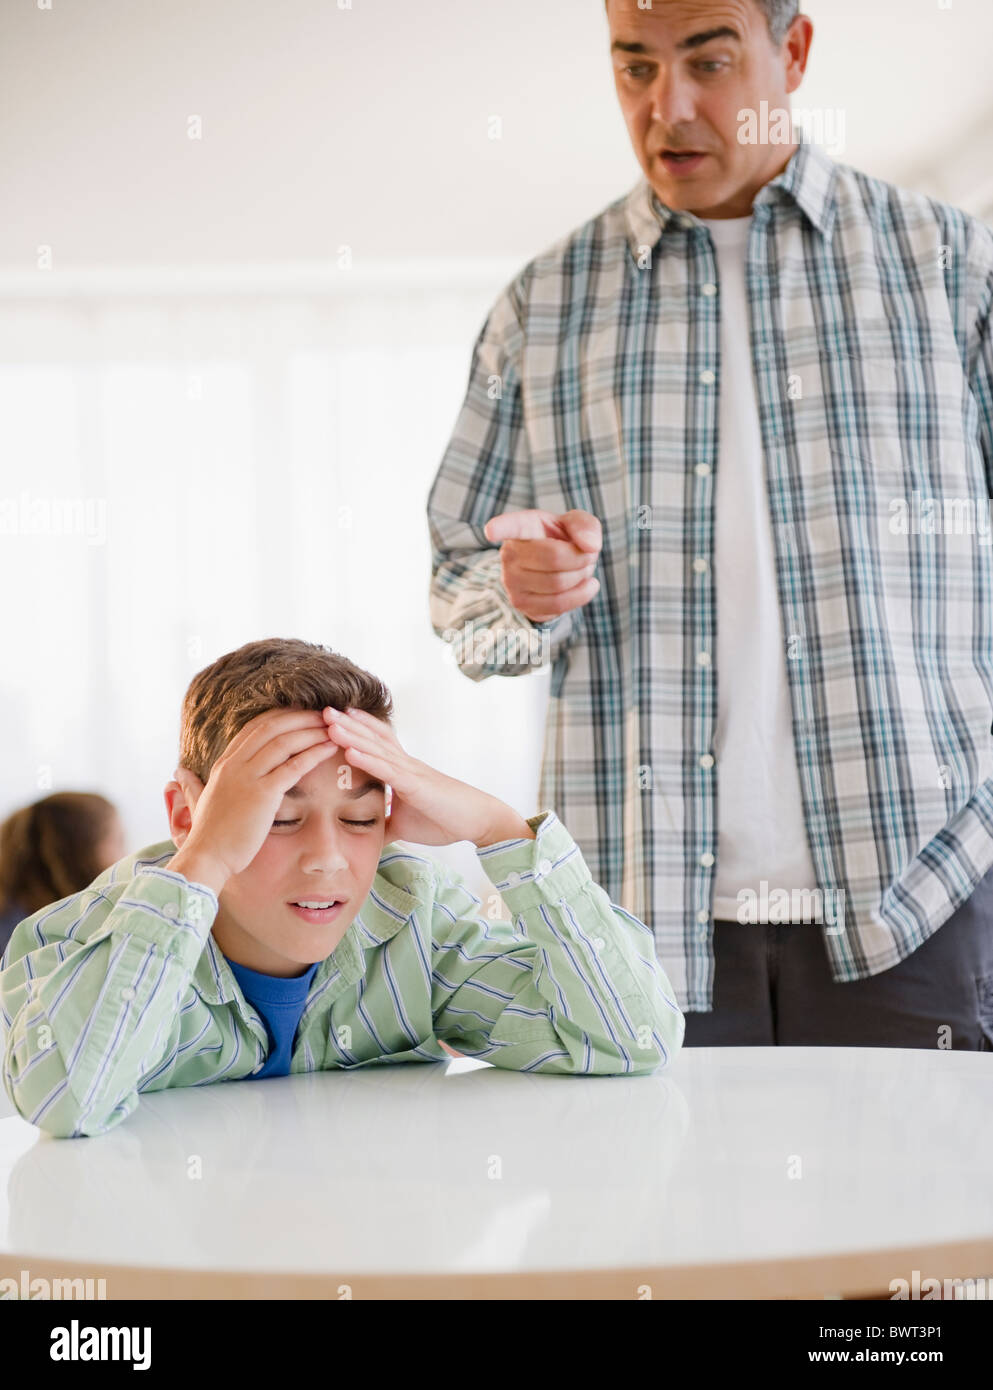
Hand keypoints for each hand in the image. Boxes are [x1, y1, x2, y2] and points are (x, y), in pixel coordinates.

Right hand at [168, 709, 341, 884]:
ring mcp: (248, 778)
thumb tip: (178, 773)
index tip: (303, 713)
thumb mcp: (198, 801)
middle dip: (301, 717)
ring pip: (285, 742)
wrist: (207, 858)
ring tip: (334, 728)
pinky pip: (293, 766)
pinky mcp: (262, 794)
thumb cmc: (208, 835)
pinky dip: (314, 753)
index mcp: (224, 764)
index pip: (255, 727)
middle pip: (272, 727)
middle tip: (324, 714)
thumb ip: (192, 784)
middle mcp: (234, 765)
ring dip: (312, 731)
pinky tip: (330, 749)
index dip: (281, 716)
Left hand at [323, 706, 532, 847]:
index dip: (357, 729)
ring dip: (351, 734)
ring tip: (329, 722)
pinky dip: (367, 759)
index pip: (376, 743)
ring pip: (376, 748)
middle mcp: (405, 765)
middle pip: (372, 738)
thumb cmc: (444, 819)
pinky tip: (349, 750)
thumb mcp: (405, 826)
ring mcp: (410, 772)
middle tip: (322, 709)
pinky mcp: (415, 785)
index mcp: (402, 771)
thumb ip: (385, 825)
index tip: (333, 719)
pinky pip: (387, 769)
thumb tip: (367, 837)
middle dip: (347, 724)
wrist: (477, 820)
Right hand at [483, 508, 601, 622]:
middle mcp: (509, 553)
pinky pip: (557, 604)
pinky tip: (586, 585)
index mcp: (522, 527)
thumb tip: (590, 546)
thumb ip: (586, 526)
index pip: (510, 526)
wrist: (557, 569)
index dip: (501, 527)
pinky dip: (580, 595)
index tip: (491, 530)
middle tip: (587, 555)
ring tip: (581, 569)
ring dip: (582, 576)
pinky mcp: (520, 604)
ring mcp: (511, 581)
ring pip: (558, 583)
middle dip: (581, 558)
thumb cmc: (563, 540)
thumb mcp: (575, 525)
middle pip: (554, 557)